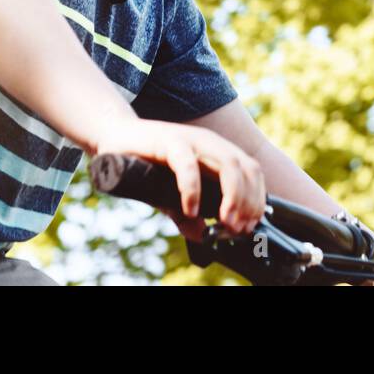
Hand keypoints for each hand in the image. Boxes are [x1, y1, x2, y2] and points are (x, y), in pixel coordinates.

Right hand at [94, 117, 265, 235]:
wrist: (116, 137)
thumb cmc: (148, 165)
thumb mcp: (172, 195)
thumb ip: (188, 214)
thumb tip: (203, 236)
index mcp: (219, 152)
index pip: (253, 173)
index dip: (257, 201)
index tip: (247, 227)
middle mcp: (212, 143)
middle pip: (248, 169)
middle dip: (249, 202)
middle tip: (237, 228)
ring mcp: (193, 139)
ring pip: (229, 164)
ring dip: (233, 196)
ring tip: (224, 221)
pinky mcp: (169, 140)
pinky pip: (187, 164)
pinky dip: (193, 189)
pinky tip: (190, 209)